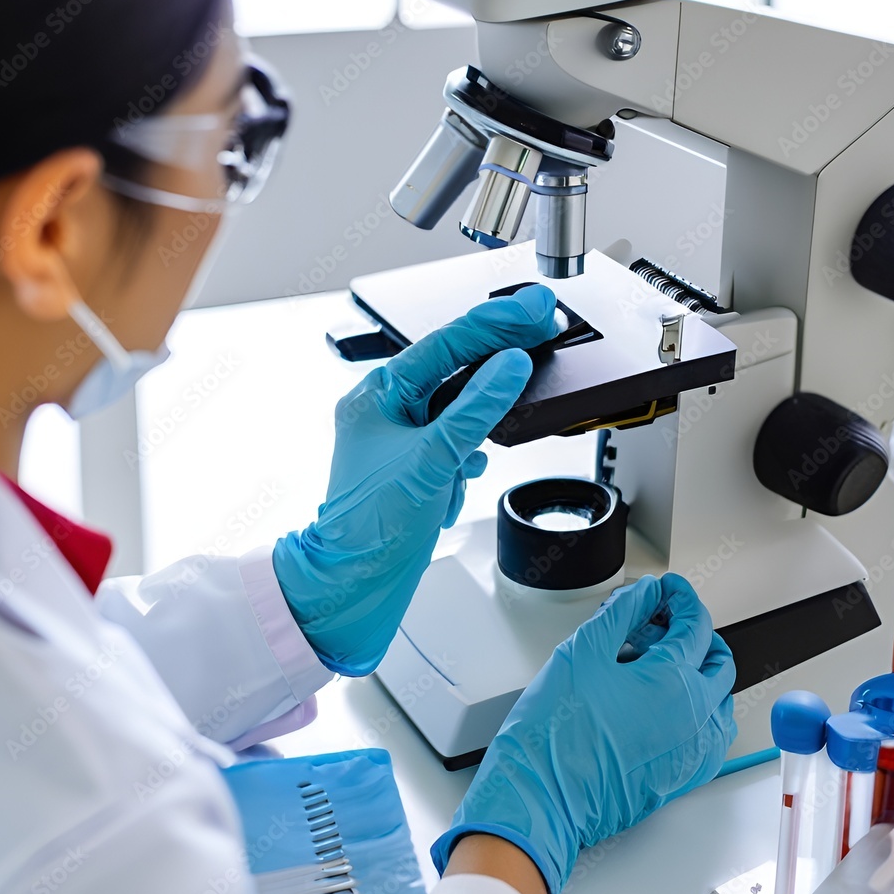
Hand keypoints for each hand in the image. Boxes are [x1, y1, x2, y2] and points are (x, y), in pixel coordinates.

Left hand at [273, 285, 557, 675]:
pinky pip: (455, 437)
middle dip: (496, 351)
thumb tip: (509, 367)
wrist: (354, 585)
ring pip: (457, 402)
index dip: (493, 323)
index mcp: (379, 395)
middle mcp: (387, 410)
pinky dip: (472, 445)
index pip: (445, 344)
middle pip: (452, 365)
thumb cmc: (370, 527)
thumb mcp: (432, 460)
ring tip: (518, 388)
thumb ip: (474, 410)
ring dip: (485, 406)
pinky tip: (476, 459)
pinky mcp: (416, 464)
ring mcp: (402, 438)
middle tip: (540, 324)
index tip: (532, 309)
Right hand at [431, 573, 736, 893]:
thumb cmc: (554, 733)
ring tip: (656, 663)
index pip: (696, 623)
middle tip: (661, 622)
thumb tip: (646, 594)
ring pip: (720, 698)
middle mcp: (695, 717)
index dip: (681, 597)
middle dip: (695, 632)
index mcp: (674, 681)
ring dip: (700, 672)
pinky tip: (660, 702)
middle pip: (718, 660)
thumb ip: (622, 614)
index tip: (666, 590)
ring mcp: (693, 751)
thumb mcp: (582, 652)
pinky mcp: (682, 776)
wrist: (543, 795)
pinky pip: (711, 735)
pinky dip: (698, 709)